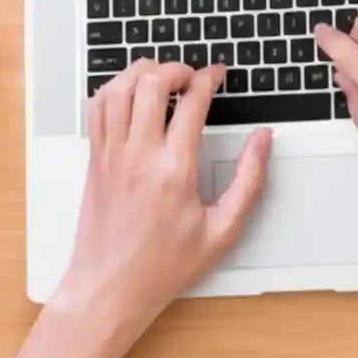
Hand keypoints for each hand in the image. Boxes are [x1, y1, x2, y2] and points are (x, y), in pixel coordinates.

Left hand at [54, 61, 271, 327]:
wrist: (110, 289)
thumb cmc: (163, 266)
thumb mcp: (223, 231)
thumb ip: (249, 180)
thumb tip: (263, 141)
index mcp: (174, 171)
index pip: (192, 102)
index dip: (209, 78)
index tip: (218, 75)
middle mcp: (138, 156)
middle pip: (152, 83)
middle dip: (177, 68)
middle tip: (192, 75)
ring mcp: (111, 155)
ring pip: (119, 88)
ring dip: (143, 72)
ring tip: (162, 76)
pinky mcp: (94, 161)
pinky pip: (98, 109)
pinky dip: (115, 89)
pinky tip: (130, 93)